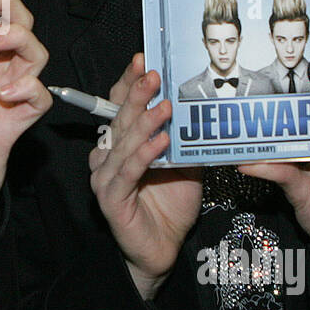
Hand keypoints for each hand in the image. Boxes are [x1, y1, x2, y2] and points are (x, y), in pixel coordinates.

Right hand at [89, 54, 201, 297]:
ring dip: (145, 123)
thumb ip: (185, 139)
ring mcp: (106, 177)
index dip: (129, 83)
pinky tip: (161, 141)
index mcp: (122, 144)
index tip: (144, 60)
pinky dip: (144, 154)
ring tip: (164, 107)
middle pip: (120, 119)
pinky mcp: (110, 198)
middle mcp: (108, 156)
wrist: (162, 250)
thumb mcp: (184, 164)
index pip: (120, 107)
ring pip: (123, 144)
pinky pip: (128, 172)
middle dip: (137, 94)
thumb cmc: (170, 205)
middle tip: (153, 75)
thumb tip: (202, 108)